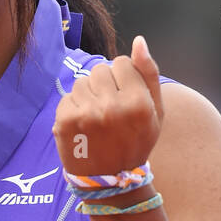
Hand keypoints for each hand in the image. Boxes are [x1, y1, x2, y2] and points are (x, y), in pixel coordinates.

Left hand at [52, 35, 163, 175]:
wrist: (110, 180)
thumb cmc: (136, 142)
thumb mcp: (156, 112)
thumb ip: (149, 74)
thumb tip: (139, 41)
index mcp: (138, 103)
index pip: (122, 62)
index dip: (122, 78)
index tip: (124, 97)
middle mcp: (112, 107)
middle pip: (100, 69)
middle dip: (104, 85)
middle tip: (109, 110)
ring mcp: (86, 115)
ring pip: (82, 82)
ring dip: (88, 96)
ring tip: (96, 119)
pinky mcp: (65, 121)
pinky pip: (68, 97)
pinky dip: (73, 109)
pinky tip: (82, 126)